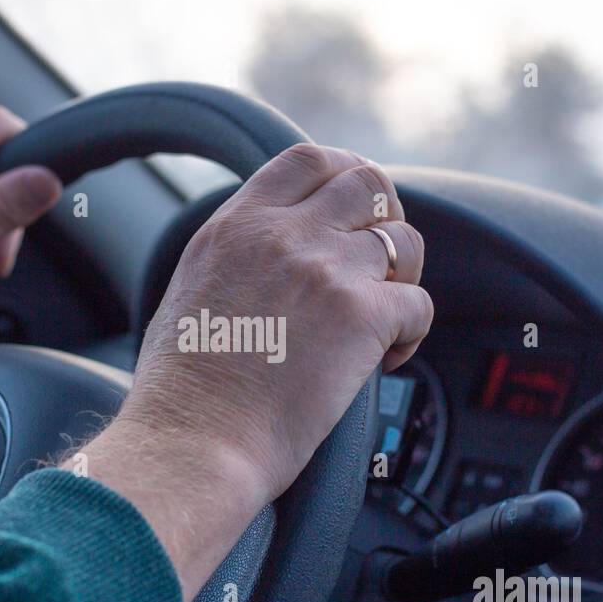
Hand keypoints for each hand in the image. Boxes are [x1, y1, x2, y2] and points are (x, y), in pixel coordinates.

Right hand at [70, 144, 432, 601]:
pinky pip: (419, 303)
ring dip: (404, 276)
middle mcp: (283, 234)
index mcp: (236, 225)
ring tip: (384, 317)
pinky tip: (386, 358)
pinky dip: (412, 332)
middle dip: (386, 217)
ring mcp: (326, 269)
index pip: (308, 160)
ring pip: (405, 241)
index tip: (353, 209)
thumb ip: (234, 258)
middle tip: (379, 262)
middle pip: (368, 182)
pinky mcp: (362, 315)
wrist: (193, 441)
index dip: (343, 177)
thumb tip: (266, 261)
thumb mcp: (190, 293)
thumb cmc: (182, 394)